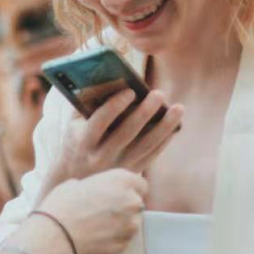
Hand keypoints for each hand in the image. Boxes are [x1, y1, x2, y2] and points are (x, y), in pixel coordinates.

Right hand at [37, 169, 146, 253]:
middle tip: (104, 211)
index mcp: (122, 180)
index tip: (119, 194)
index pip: (141, 184)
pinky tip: (95, 237)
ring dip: (120, 224)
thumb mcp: (75, 184)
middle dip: (125, 207)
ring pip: (131, 224)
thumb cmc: (62, 205)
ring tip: (97, 226)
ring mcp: (130, 226)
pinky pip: (122, 240)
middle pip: (137, 204)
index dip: (130, 189)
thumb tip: (93, 191)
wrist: (56, 235)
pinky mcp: (123, 245)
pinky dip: (113, 239)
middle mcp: (131, 202)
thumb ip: (95, 186)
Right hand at [47, 90, 183, 189]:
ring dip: (164, 126)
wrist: (77, 176)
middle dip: (144, 112)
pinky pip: (151, 155)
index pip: (99, 122)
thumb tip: (109, 77)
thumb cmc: (77, 139)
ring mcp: (117, 167)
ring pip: (144, 146)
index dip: (114, 106)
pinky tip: (175, 125)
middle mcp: (100, 157)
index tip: (130, 91)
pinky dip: (164, 140)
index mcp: (82, 141)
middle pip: (125, 133)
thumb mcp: (75, 123)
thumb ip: (87, 102)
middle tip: (158, 94)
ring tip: (178, 108)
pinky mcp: (131, 173)